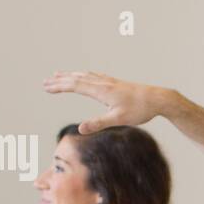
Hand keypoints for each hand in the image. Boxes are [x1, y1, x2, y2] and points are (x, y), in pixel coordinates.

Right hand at [42, 71, 166, 133]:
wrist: (158, 99)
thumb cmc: (140, 110)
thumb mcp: (118, 119)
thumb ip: (98, 123)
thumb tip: (80, 129)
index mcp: (102, 91)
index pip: (75, 86)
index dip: (59, 86)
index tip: (46, 87)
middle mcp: (104, 83)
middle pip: (77, 79)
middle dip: (60, 80)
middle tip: (45, 82)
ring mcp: (110, 82)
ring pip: (85, 76)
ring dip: (70, 76)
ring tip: (59, 75)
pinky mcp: (116, 84)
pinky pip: (95, 76)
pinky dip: (84, 75)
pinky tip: (85, 75)